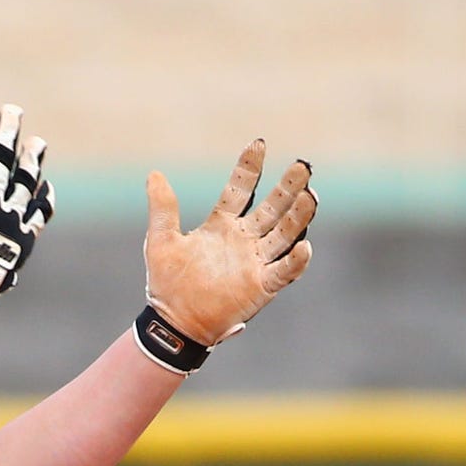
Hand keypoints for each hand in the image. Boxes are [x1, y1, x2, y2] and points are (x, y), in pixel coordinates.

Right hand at [0, 101, 53, 341]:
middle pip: (1, 157)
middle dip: (7, 131)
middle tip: (13, 110)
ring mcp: (9, 219)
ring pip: (25, 181)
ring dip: (32, 160)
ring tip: (37, 143)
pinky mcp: (24, 239)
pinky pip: (39, 214)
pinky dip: (44, 200)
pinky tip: (46, 186)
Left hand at [142, 140, 315, 346]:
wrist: (173, 322)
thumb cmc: (167, 284)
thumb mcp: (161, 240)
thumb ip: (163, 208)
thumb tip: (154, 174)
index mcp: (222, 225)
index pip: (241, 189)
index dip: (250, 167)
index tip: (259, 143)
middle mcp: (244, 240)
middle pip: (273, 208)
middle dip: (288, 187)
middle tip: (303, 165)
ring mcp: (254, 263)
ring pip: (284, 235)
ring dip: (299, 217)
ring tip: (311, 195)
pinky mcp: (260, 287)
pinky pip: (283, 272)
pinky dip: (295, 261)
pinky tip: (305, 246)